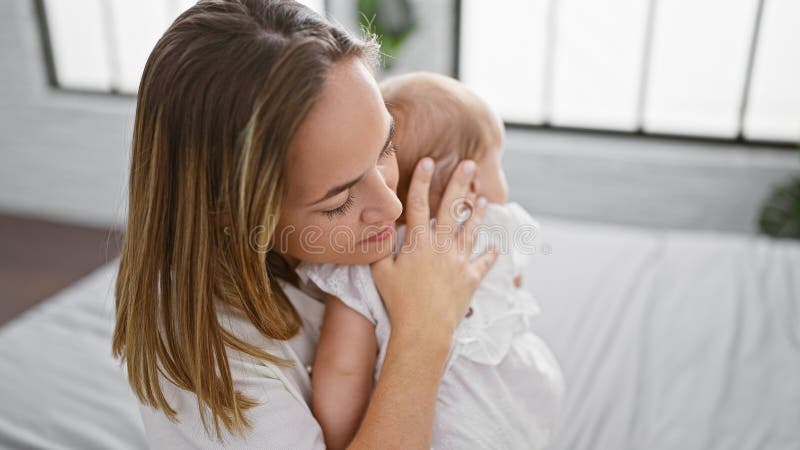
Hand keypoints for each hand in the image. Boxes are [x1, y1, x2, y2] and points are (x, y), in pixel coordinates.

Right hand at [371, 157, 497, 344]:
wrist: (423, 329)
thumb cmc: (399, 302)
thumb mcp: (381, 273)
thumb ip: (380, 250)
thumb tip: (377, 232)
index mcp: (418, 243)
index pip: (418, 205)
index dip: (422, 181)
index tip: (429, 161)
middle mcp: (441, 247)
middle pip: (451, 209)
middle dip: (460, 184)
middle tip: (470, 165)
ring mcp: (458, 261)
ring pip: (471, 230)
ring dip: (478, 213)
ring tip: (484, 199)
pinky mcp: (471, 278)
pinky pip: (483, 263)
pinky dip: (490, 255)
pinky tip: (496, 248)